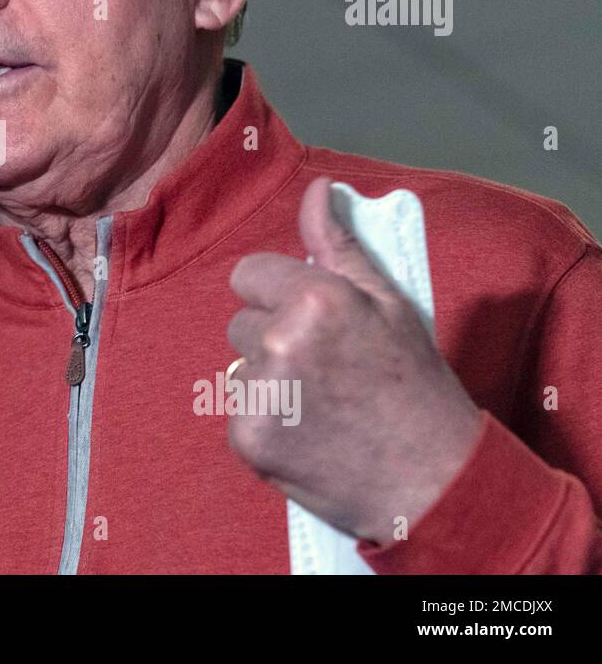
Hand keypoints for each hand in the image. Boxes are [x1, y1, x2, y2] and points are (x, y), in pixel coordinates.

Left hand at [226, 176, 481, 543]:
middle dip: (273, 337)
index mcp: (313, 298)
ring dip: (268, 381)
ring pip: (239, 369)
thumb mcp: (388, 303)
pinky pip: (239, 412)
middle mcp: (278, 340)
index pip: (248, 273)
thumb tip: (315, 189)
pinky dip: (266, 423)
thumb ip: (339, 245)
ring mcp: (259, 393)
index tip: (310, 318)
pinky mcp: (248, 437)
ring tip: (320, 403)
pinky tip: (308, 433)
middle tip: (327, 368)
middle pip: (241, 323)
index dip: (278, 294)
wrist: (432, 480)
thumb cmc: (416, 386)